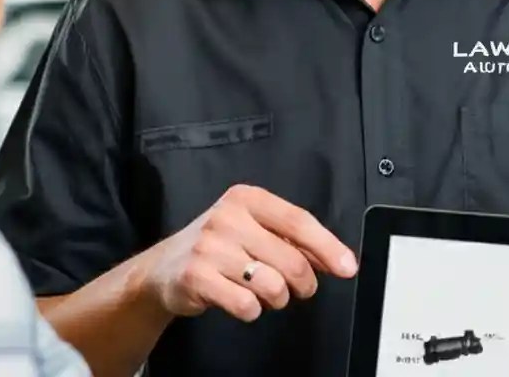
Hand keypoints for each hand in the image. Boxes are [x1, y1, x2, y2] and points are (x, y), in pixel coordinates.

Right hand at [140, 184, 357, 322]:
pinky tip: (239, 300)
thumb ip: (291, 239)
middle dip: (303, 284)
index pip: (298, 221)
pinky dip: (251, 310)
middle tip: (297, 289)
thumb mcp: (252, 228)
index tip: (347, 267)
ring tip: (263, 293)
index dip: (327, 247)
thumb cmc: (218, 247)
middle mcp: (227, 218)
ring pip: (272, 286)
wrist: (162, 268)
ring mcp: (210, 247)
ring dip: (277, 299)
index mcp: (246, 198)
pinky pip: (246, 305)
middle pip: (291, 260)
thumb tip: (337, 260)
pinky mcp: (196, 277)